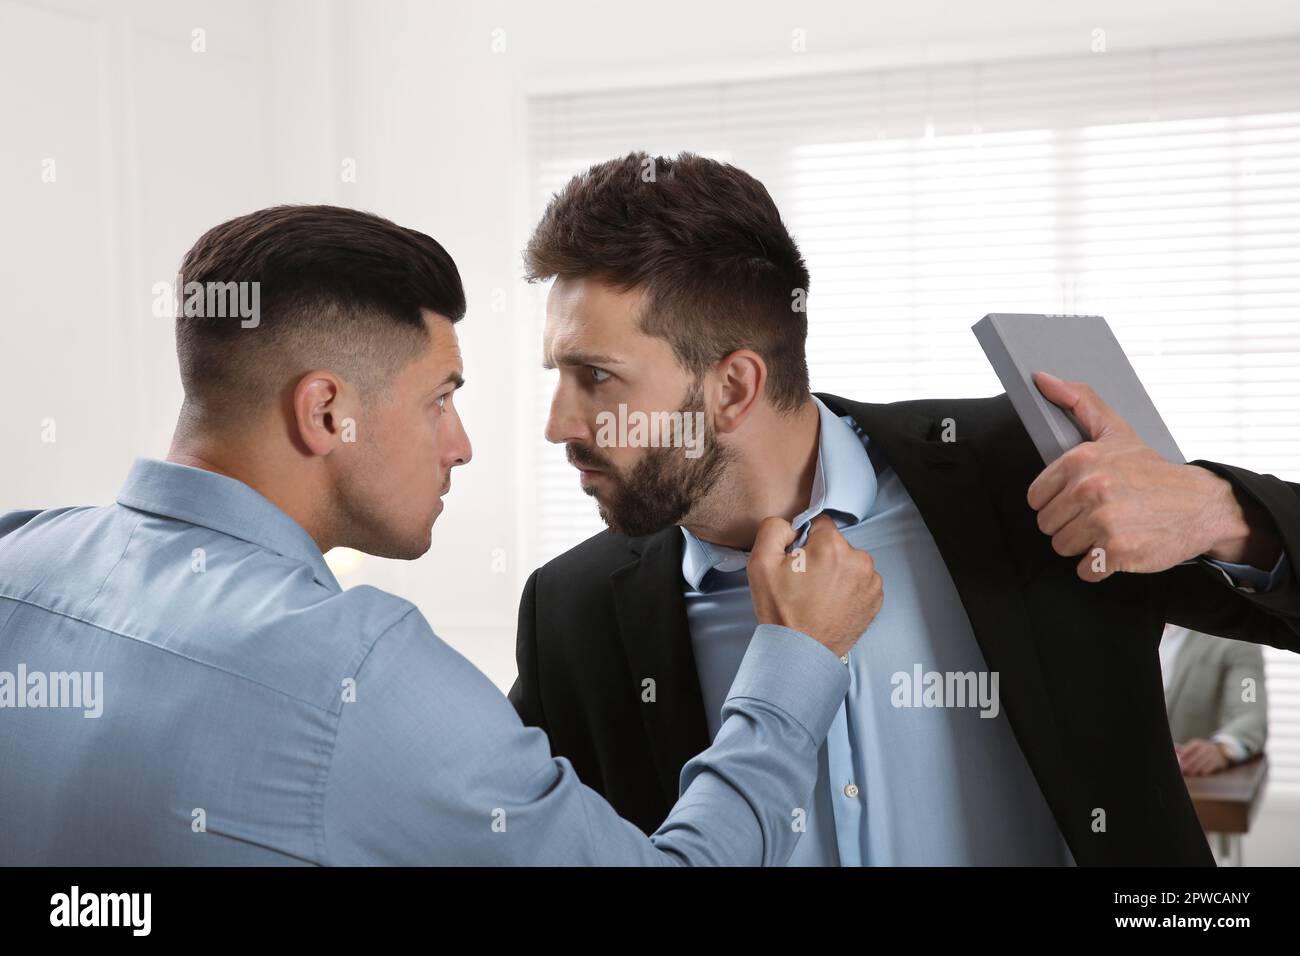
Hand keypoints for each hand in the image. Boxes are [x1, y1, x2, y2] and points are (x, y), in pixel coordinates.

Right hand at [748, 514, 882, 659]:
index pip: (820, 523)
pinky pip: (860, 581)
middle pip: (836, 544)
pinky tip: (831, 603)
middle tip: (805, 582)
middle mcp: (859, 561)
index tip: (797, 561)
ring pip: (849, 562)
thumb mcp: (760, 563)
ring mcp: (871, 582)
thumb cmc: (782, 611)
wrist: (800, 651)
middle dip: (822, 556)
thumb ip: (774, 528)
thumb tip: (792, 525)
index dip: (804, 541)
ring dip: (837, 572)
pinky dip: (848, 588)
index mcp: (832, 547)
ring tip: (818, 596)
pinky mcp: (875, 599)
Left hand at [1026, 371, 1273, 581]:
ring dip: (1084, 544)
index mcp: (1080, 461)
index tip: (1081, 498)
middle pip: (1047, 525)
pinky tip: (1120, 548)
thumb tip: (1042, 378)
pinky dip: (1099, 566)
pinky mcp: (1117, 552)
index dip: (1057, 501)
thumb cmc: (1152, 471)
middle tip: (1101, 513)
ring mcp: (1103, 522)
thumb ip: (1077, 402)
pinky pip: (1084, 570)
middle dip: (1070, 524)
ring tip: (1112, 528)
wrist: (1202, 504)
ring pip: (1062, 548)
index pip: (1036, 498)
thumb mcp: (1115, 430)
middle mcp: (1089, 490)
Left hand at [1176, 739, 1230, 775]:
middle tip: (1182, 769)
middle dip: (1188, 763)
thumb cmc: (1202, 750)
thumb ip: (1183, 749)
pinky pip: (1209, 767)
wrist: (1221, 752)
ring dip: (1195, 769)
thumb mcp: (1194, 747)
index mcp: (1197, 743)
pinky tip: (1200, 773)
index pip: (1189, 747)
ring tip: (1190, 773)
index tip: (1179, 759)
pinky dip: (1204, 771)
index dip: (1184, 753)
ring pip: (1202, 763)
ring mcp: (1212, 754)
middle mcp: (1205, 747)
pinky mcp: (1217, 762)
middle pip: (1196, 756)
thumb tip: (1174, 749)